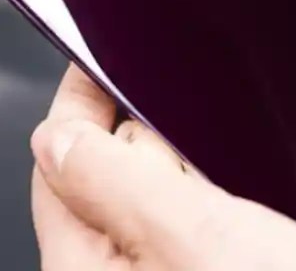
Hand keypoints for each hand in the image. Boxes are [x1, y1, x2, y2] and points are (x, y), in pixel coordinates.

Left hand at [31, 64, 295, 270]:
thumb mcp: (194, 236)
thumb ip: (114, 179)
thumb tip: (57, 136)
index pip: (55, 167)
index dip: (76, 103)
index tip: (95, 58)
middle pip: (98, 184)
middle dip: (135, 138)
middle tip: (175, 108)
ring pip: (149, 208)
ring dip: (180, 173)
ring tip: (215, 163)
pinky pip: (186, 237)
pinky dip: (208, 207)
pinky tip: (241, 209)